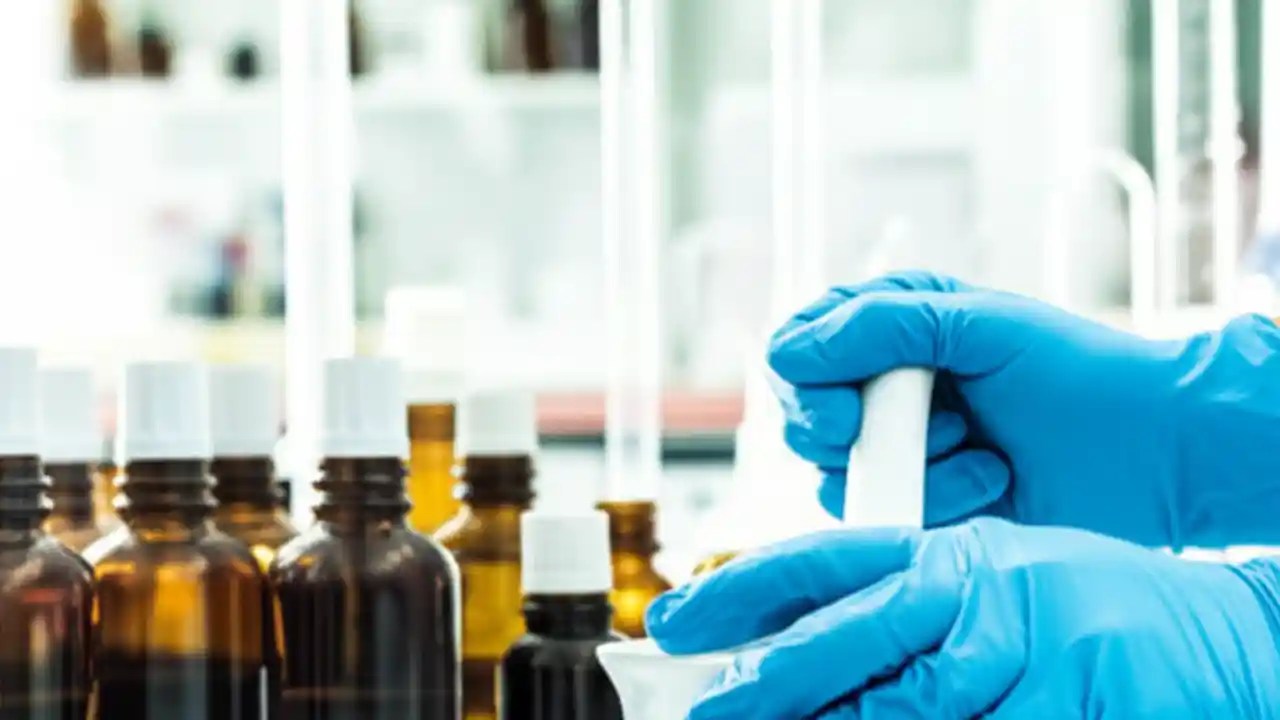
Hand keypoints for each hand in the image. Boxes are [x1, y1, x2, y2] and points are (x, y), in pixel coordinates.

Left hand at [647, 518, 1279, 718]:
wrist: (1219, 630)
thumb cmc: (1087, 614)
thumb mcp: (991, 586)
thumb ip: (905, 613)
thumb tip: (791, 653)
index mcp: (950, 549)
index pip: (824, 558)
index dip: (741, 589)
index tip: (674, 619)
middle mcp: (981, 583)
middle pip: (852, 634)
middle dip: (771, 680)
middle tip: (711, 709)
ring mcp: (1033, 639)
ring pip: (912, 703)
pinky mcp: (1080, 691)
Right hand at [768, 271, 1279, 546]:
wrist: (1153, 451)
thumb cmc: (1074, 371)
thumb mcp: (972, 323)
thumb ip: (876, 327)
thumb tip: (787, 355)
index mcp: (891, 328)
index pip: (796, 349)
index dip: (802, 381)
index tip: (842, 404)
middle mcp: (886, 390)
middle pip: (799, 418)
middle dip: (841, 429)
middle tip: (890, 427)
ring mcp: (904, 451)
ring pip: (834, 474)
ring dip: (909, 462)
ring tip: (976, 446)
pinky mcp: (925, 505)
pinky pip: (881, 515)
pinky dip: (936, 496)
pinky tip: (992, 479)